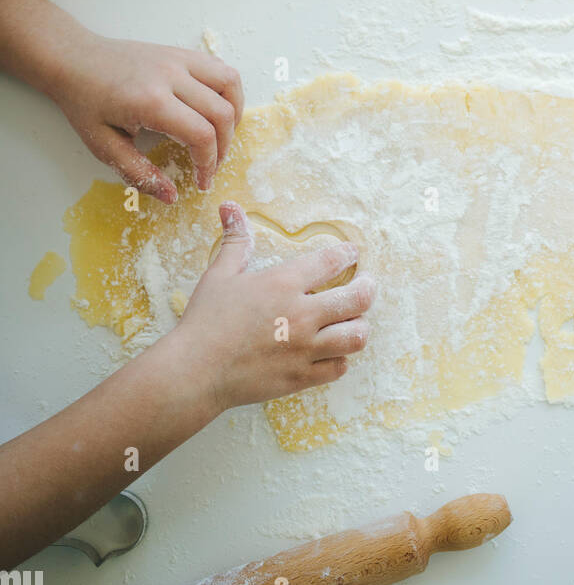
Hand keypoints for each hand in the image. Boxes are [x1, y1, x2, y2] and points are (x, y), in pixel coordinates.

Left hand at [49, 31, 243, 201]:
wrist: (75, 60)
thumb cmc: (85, 102)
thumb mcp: (104, 146)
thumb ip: (138, 174)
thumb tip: (171, 197)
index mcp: (151, 101)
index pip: (202, 135)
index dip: (208, 164)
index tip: (201, 181)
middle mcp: (172, 76)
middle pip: (222, 113)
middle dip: (223, 147)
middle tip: (210, 165)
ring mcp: (179, 59)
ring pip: (230, 84)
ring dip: (234, 114)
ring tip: (222, 136)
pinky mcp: (182, 52)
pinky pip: (220, 69)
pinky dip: (228, 91)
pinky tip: (217, 109)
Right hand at [176, 202, 374, 411]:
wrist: (194, 372)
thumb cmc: (205, 321)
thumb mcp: (220, 274)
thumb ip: (236, 241)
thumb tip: (230, 207)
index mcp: (284, 284)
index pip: (331, 261)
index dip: (347, 253)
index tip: (352, 253)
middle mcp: (301, 315)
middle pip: (357, 299)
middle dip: (368, 288)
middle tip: (367, 284)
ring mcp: (304, 348)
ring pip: (356, 336)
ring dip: (359, 326)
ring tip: (355, 320)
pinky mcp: (301, 377)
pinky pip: (338, 367)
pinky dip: (340, 358)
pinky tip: (332, 351)